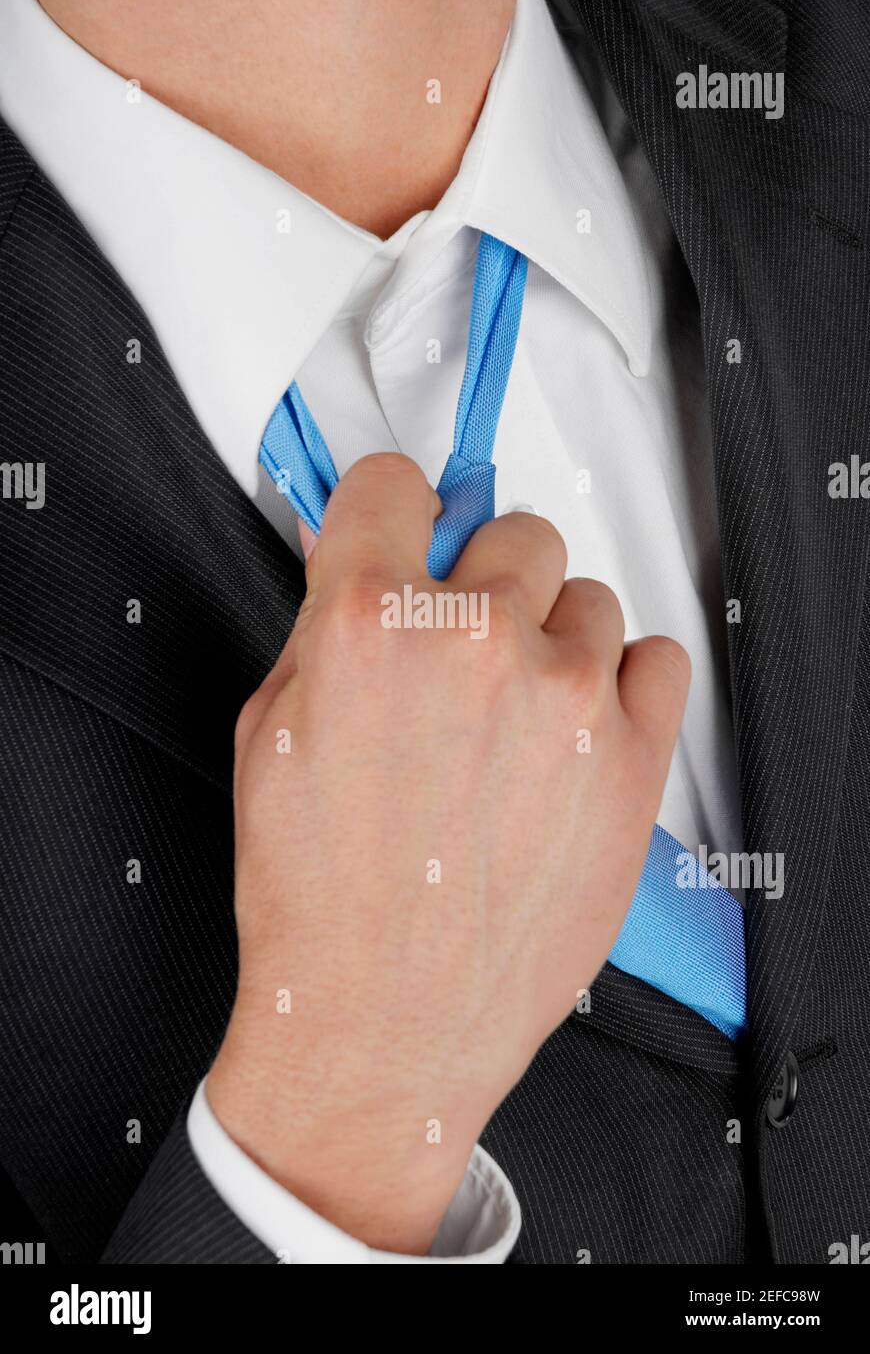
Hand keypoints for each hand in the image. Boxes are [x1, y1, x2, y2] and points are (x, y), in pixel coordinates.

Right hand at [208, 453, 689, 1253]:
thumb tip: (356, 565)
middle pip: (511, 530)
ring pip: (585, 598)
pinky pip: (657, 658)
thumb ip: (322, 630)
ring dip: (551, 641)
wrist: (382, 1025)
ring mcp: (566, 697)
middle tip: (463, 648)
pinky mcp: (632, 757)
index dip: (390, 511)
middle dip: (481, 581)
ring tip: (516, 720)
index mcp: (368, 624)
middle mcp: (476, 642)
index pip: (393, 482)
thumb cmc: (320, 903)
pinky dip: (621, 685)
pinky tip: (575, 733)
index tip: (404, 529)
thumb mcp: (269, 738)